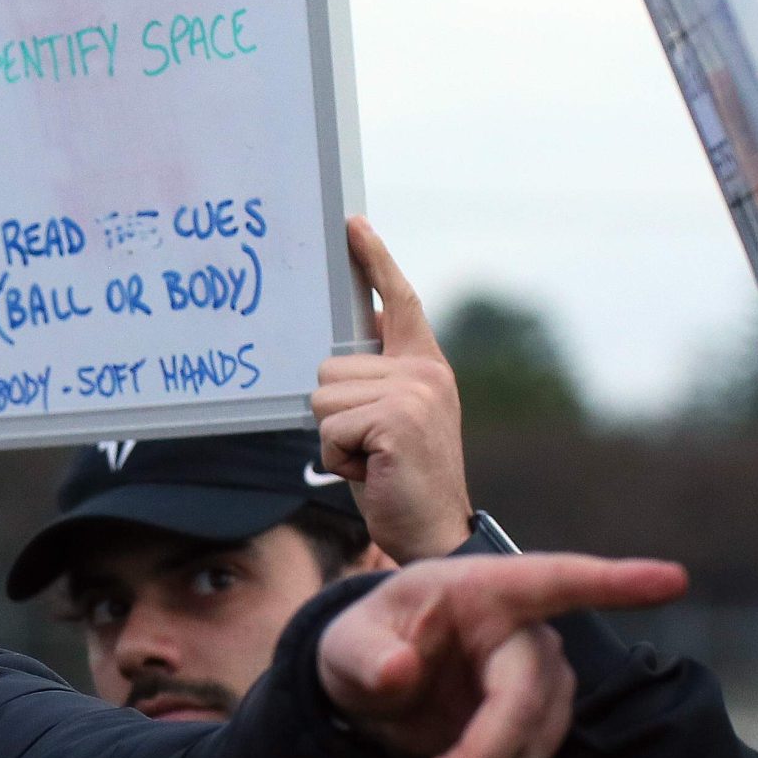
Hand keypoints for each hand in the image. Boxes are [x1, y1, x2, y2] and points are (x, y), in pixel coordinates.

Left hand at [310, 218, 473, 561]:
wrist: (435, 532)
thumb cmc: (401, 478)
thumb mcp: (390, 419)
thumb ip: (375, 382)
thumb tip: (339, 353)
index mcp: (424, 364)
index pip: (397, 301)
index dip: (374, 261)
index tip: (352, 225)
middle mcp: (424, 370)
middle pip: (328, 367)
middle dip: (334, 413)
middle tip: (368, 447)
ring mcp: (414, 392)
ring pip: (322, 397)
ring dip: (333, 438)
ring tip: (370, 459)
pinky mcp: (397, 419)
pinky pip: (328, 428)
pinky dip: (337, 458)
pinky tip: (371, 471)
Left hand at [318, 553, 688, 757]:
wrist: (371, 685)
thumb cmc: (365, 645)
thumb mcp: (342, 647)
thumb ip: (363, 657)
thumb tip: (396, 672)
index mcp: (479, 589)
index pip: (553, 580)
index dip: (613, 582)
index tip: (673, 579)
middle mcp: (523, 627)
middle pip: (529, 697)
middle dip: (481, 756)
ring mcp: (539, 673)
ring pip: (534, 738)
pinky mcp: (539, 714)